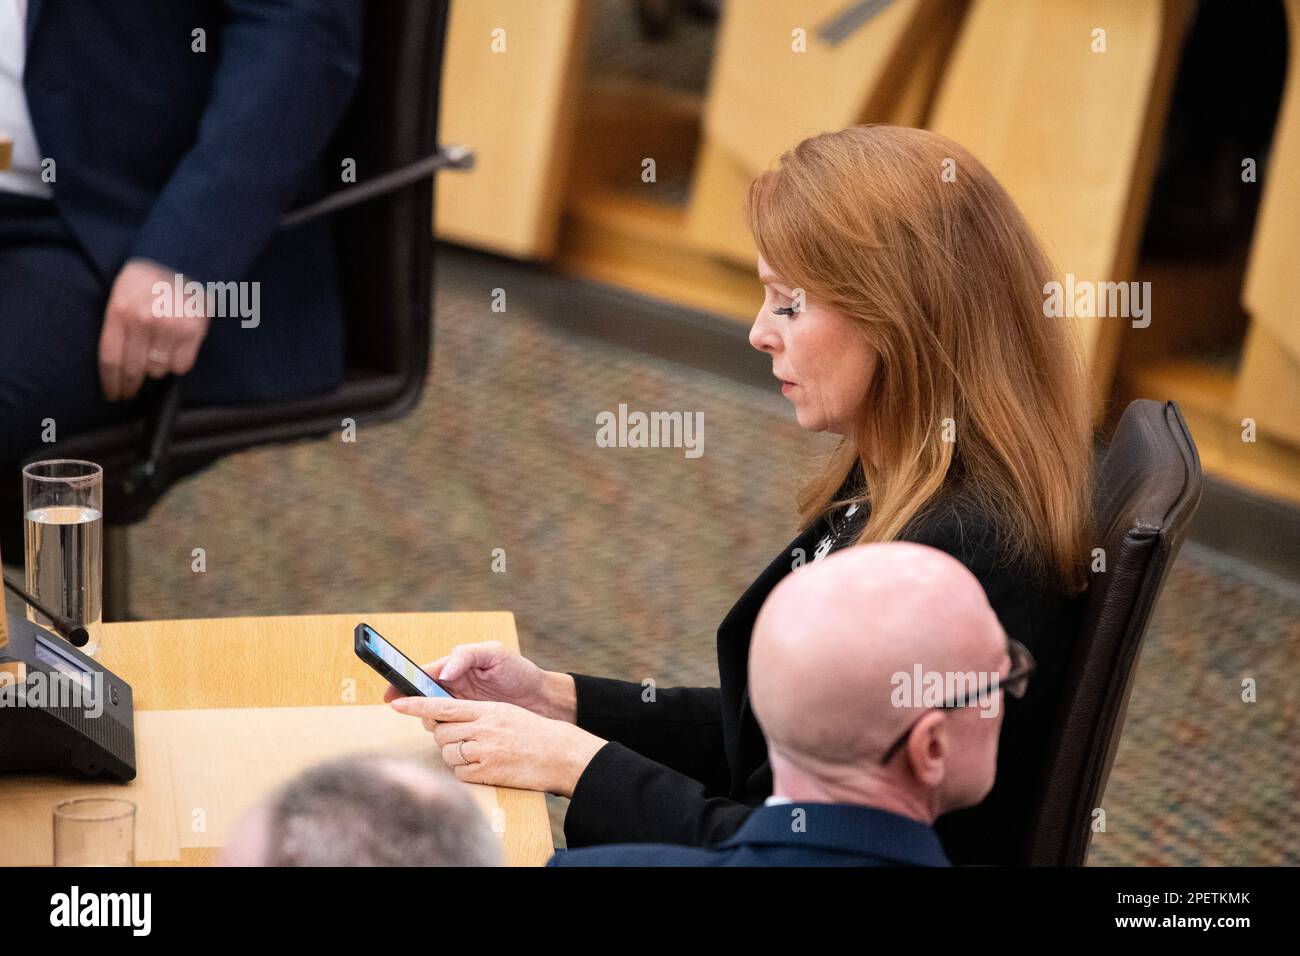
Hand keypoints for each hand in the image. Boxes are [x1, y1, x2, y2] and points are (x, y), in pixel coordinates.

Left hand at [99, 258, 209, 400]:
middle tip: (130, 393)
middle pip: (133, 369)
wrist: (184, 262)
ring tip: (157, 357)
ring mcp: (169, 326)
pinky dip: (177, 364)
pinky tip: (175, 351)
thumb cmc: (149, 283)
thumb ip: (117, 326)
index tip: (113, 395)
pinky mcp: (192, 330)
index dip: (111, 382)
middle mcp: (143, 319)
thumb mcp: (122, 296)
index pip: (111, 358)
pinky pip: (181, 365)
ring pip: (158, 370)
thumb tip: (116, 368)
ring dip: (156, 370)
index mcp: (120, 311)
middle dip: (131, 385)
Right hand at [382, 641, 575, 720]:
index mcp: (455, 668)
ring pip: (433, 719)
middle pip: (422, 700)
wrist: (544, 700)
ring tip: (443, 725)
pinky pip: (449, 734)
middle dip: (419, 707)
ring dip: (432, 723)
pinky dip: (446, 737)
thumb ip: (467, 656)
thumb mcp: (496, 655)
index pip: (422, 675)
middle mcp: (453, 690)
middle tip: (428, 713)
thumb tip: (442, 673)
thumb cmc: (520, 672)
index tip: (391, 694)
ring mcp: (461, 710)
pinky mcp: (469, 728)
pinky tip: (452, 739)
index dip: (403, 684)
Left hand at [389, 696, 605, 797]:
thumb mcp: (506, 713)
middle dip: (443, 736)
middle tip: (458, 738)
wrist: (561, 753)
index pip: (443, 705)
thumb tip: (445, 720)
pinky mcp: (489, 771)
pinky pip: (460, 772)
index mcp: (486, 709)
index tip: (396, 703)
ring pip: (447, 752)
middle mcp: (483, 728)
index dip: (416, 705)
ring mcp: (485, 750)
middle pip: (441, 732)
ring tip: (475, 754)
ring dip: (454, 755)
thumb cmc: (534, 732)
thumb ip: (478, 713)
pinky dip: (465, 771)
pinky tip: (481, 767)